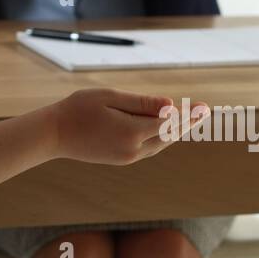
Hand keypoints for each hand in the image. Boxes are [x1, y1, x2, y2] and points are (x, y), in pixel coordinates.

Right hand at [48, 89, 209, 165]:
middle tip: (204, 112)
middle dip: (187, 123)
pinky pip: (149, 148)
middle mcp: (134, 149)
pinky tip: (165, 131)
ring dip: (176, 132)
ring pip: (160, 144)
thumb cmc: (78, 109)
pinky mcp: (121, 159)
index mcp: (132, 132)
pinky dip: (161, 139)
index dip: (188, 114)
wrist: (54, 135)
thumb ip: (142, 103)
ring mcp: (127, 157)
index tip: (204, 107)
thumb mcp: (110, 98)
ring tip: (190, 121)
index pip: (169, 122)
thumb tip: (171, 105)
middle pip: (169, 136)